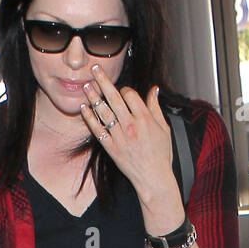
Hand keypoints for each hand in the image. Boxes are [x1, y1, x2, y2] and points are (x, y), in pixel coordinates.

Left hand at [79, 66, 175, 209]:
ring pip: (103, 112)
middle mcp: (131, 125)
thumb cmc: (161, 154)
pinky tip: (84, 108)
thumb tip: (153, 89)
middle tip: (95, 69)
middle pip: (114, 98)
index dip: (125, 89)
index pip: (130, 95)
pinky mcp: (111, 148)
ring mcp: (120, 137)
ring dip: (93, 97)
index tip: (123, 90)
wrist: (153, 178)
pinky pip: (98, 130)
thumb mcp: (164, 128)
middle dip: (104, 81)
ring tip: (86, 85)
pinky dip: (90, 118)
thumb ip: (155, 107)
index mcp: (145, 119)